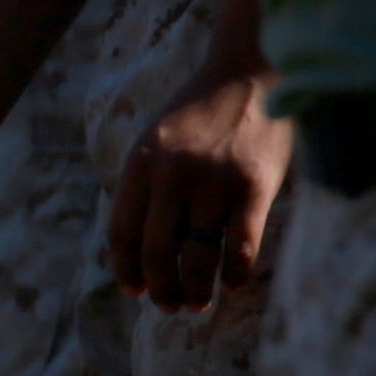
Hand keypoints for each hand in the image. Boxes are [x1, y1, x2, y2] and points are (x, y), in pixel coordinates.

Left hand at [106, 66, 289, 306]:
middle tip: (170, 306)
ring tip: (199, 303)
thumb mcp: (157, 140)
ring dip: (197, 291)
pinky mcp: (253, 187)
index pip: (122, 234)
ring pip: (198, 259)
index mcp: (141, 164)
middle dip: (161, 290)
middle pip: (157, 253)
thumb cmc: (203, 110)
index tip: (135, 290)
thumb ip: (146, 185)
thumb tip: (140, 248)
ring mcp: (213, 182)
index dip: (126, 271)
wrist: (251, 69)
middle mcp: (172, 175)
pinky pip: (240, 249)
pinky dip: (235, 275)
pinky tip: (234, 282)